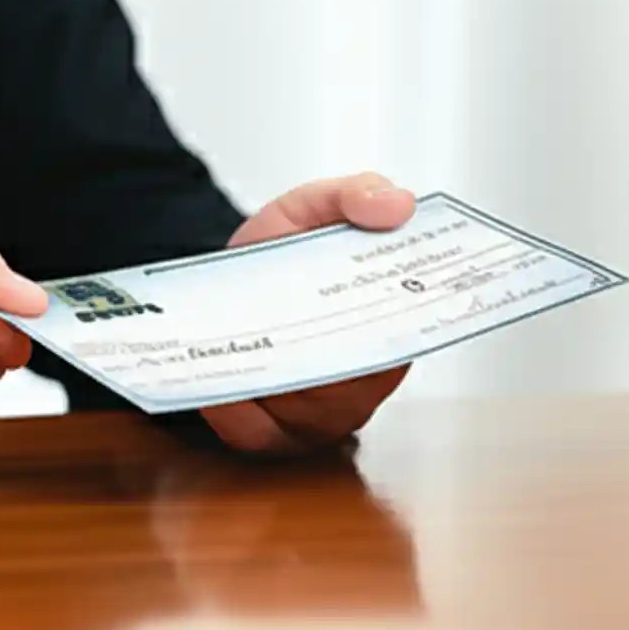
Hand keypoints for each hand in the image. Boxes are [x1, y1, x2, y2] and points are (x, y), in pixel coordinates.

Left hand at [196, 172, 415, 454]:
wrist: (223, 283)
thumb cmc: (280, 250)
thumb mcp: (311, 206)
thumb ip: (353, 194)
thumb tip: (401, 203)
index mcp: (387, 321)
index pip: (411, 335)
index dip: (402, 328)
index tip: (379, 310)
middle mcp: (363, 377)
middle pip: (363, 382)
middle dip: (334, 356)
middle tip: (302, 325)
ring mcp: (321, 413)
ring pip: (313, 413)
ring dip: (284, 384)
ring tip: (251, 349)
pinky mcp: (273, 434)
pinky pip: (260, 434)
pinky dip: (238, 414)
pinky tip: (217, 388)